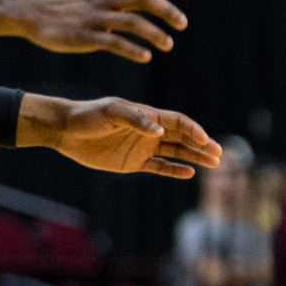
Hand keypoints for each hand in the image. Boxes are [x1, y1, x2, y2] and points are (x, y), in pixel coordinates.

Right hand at [18, 0, 192, 63]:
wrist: (30, 9)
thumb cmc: (65, 0)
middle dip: (168, 11)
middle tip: (182, 24)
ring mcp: (96, 16)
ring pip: (134, 22)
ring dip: (156, 34)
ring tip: (168, 44)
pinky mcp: (87, 36)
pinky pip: (116, 43)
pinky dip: (134, 49)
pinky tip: (146, 56)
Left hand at [22, 96, 222, 178]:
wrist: (66, 130)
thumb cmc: (88, 116)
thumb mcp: (111, 112)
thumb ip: (136, 120)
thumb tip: (159, 132)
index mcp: (147, 115)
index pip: (178, 122)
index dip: (193, 130)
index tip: (204, 140)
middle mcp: (150, 131)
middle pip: (183, 138)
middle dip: (202, 145)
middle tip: (219, 154)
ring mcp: (144, 147)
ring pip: (176, 153)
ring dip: (194, 158)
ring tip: (213, 164)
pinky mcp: (134, 163)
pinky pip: (160, 167)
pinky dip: (174, 170)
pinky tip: (189, 173)